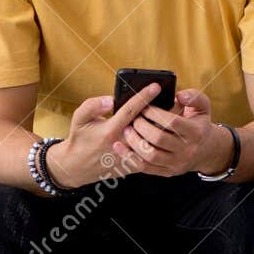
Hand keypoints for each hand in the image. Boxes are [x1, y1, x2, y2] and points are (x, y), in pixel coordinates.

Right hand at [45, 82, 165, 187]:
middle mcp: (122, 144)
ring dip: (165, 129)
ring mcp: (129, 157)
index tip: (156, 86)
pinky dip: (159, 144)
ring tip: (176, 116)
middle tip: (177, 102)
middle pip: (149, 127)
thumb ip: (92, 105)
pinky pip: (151, 155)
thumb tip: (111, 99)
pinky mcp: (132, 166)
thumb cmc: (80, 139)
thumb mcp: (79, 119)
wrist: (76, 167)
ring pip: (153, 142)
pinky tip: (166, 133)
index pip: (131, 110)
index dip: (144, 96)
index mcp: (110, 130)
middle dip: (163, 113)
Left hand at [114, 87, 230, 176]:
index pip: (172, 122)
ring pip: (150, 155)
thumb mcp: (203, 108)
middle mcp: (187, 150)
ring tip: (126, 130)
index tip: (144, 107)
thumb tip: (179, 95)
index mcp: (195, 132)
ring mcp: (177, 163)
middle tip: (133, 119)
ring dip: (134, 141)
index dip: (154, 114)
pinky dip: (130, 157)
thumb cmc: (199, 125)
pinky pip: (145, 168)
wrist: (206, 151)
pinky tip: (119, 147)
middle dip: (141, 126)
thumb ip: (194, 97)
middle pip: (159, 139)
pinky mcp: (167, 172)